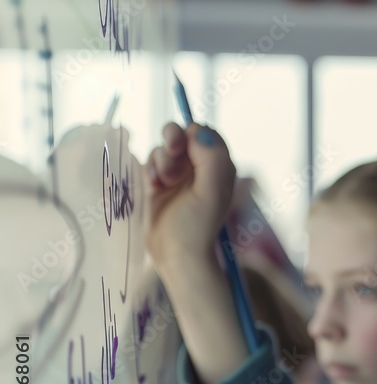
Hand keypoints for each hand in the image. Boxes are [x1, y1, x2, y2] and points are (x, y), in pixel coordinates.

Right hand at [145, 122, 235, 269]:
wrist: (175, 254)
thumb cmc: (197, 225)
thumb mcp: (212, 191)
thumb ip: (210, 158)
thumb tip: (198, 130)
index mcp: (218, 167)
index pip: (205, 133)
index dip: (193, 134)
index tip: (186, 146)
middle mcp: (200, 167)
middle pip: (182, 134)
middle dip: (173, 139)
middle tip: (171, 150)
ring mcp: (178, 175)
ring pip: (164, 148)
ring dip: (161, 160)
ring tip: (164, 182)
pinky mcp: (159, 183)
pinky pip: (151, 162)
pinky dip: (150, 168)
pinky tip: (154, 185)